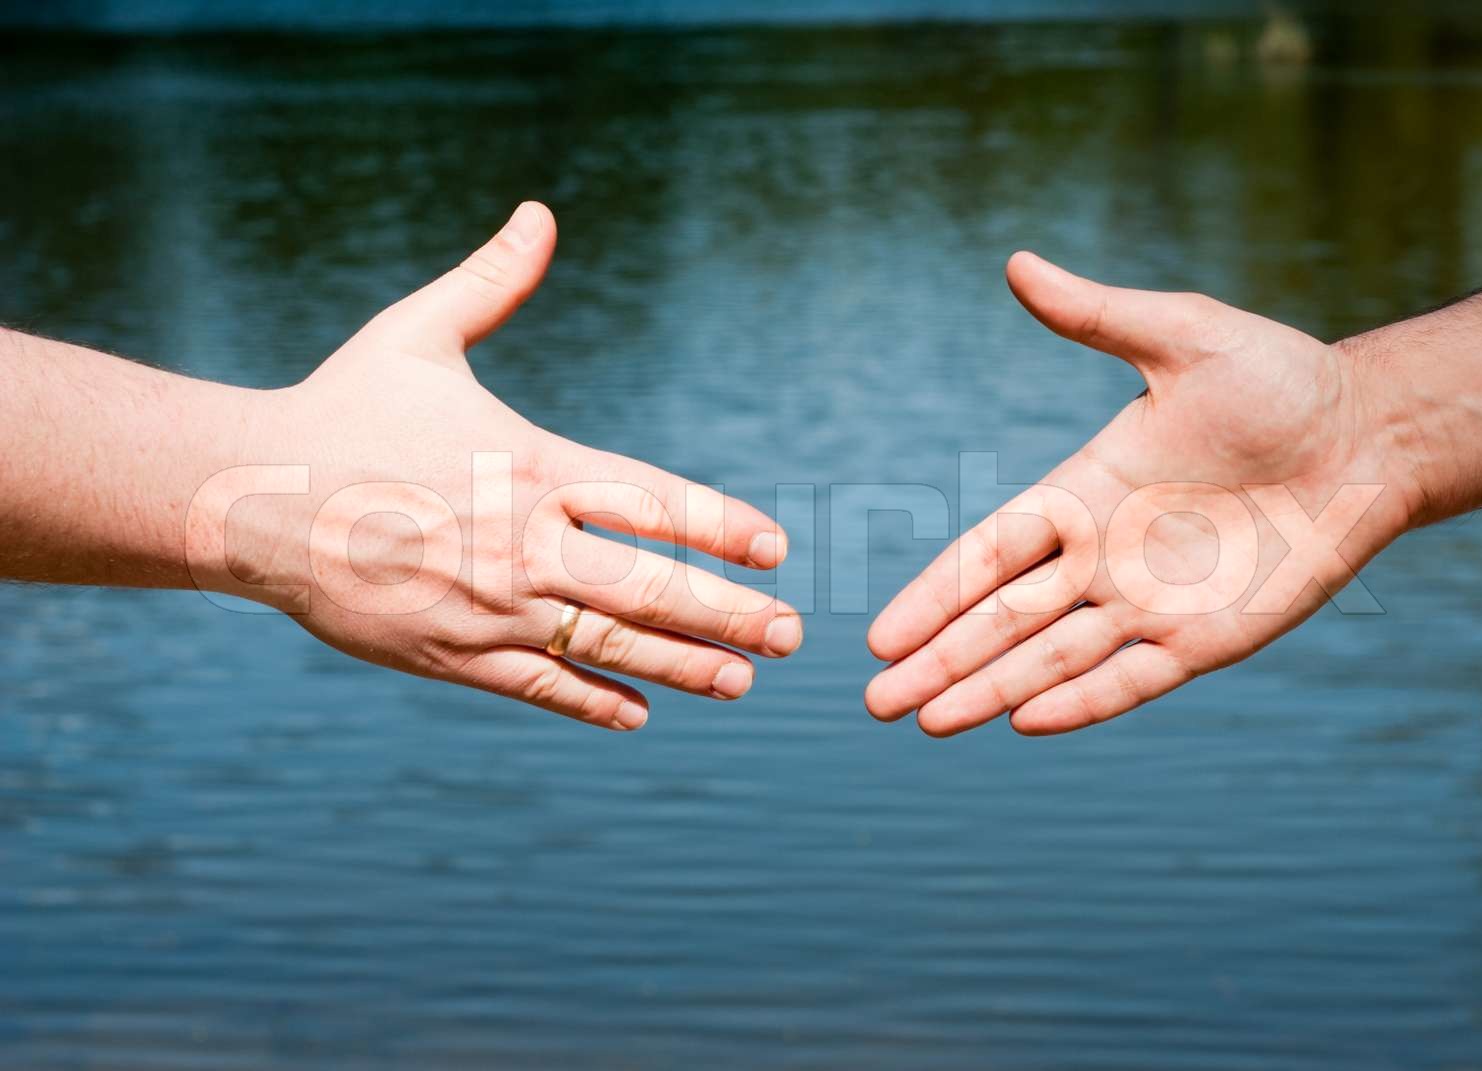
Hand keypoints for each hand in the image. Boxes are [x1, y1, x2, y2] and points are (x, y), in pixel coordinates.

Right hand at [200, 203, 801, 729]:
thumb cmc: (340, 409)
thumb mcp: (418, 333)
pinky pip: (538, 685)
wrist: (247, 496)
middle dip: (729, 614)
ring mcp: (489, 605)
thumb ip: (491, 282)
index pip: (655, 500)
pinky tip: (640, 712)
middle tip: (790, 634)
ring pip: (607, 645)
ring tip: (741, 682)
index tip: (775, 549)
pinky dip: (592, 700)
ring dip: (682, 665)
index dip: (722, 527)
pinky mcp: (449, 653)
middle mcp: (523, 541)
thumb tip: (539, 212)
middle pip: (651, 586)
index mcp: (532, 464)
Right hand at [865, 252, 1415, 736]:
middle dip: (941, 660)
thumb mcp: (1180, 337)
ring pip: (1052, 657)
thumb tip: (1017, 263)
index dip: (935, 594)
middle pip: (1002, 620)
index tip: (882, 636)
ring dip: (990, 689)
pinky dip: (1082, 702)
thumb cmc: (1278, 379)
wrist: (1370, 432)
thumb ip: (1096, 318)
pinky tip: (1024, 723)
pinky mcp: (1205, 640)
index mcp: (1081, 492)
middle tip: (878, 703)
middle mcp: (1101, 557)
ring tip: (929, 722)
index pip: (987, 554)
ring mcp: (1150, 604)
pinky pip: (1132, 679)